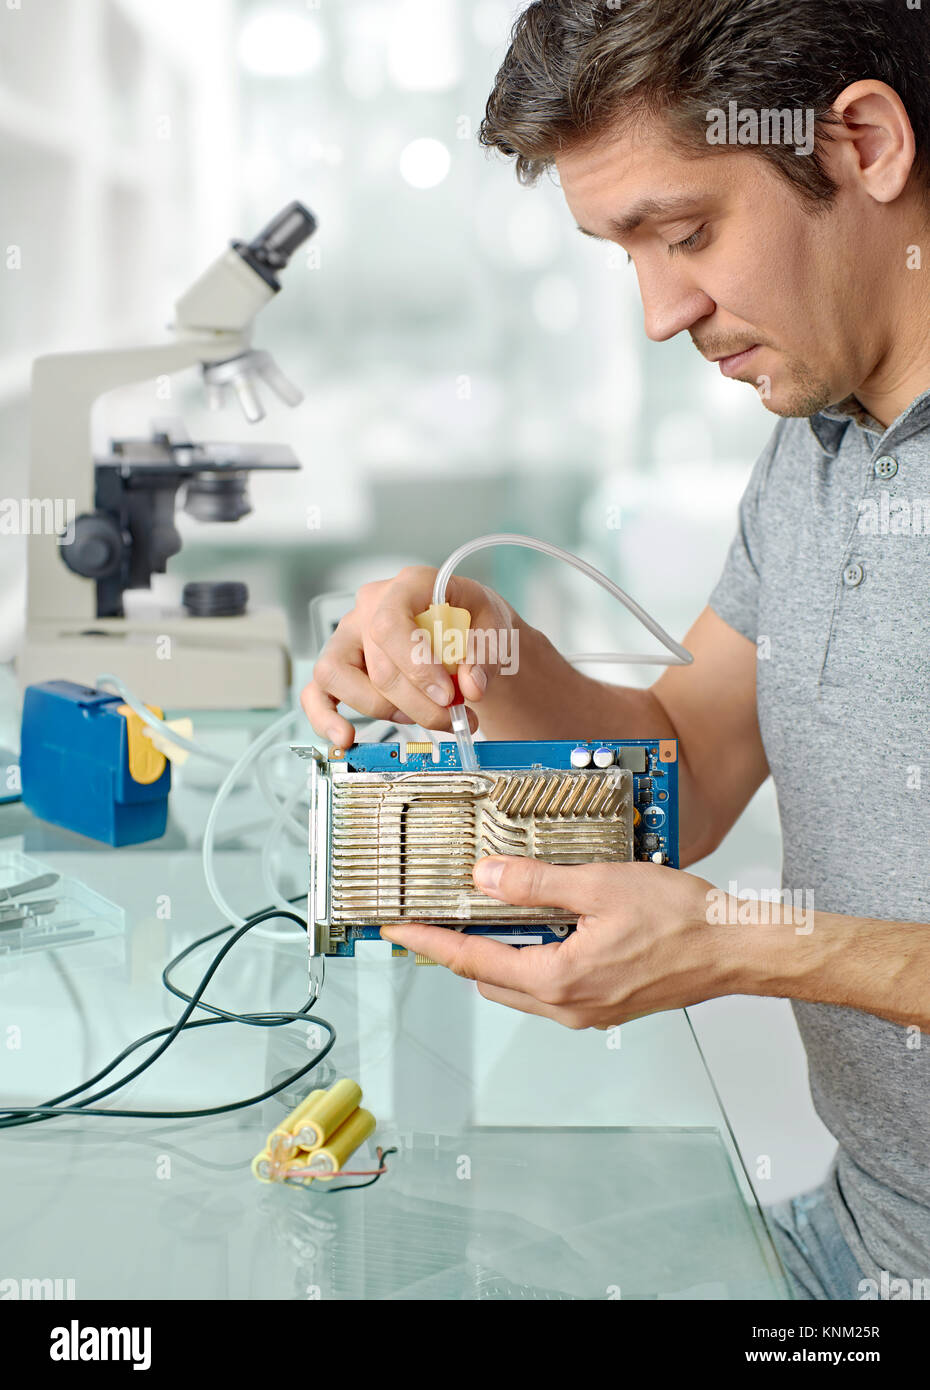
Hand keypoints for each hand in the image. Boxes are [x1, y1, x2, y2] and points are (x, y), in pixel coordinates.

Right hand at [300, 566, 517, 747]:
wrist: (470, 632)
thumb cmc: (476, 623)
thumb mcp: (496, 628)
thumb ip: (486, 656)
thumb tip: (470, 687)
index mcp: (409, 585)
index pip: (391, 623)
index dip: (415, 665)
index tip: (447, 695)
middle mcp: (370, 606)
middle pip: (378, 665)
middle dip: (418, 704)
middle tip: (454, 719)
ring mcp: (348, 636)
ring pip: (340, 678)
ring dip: (383, 710)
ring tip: (419, 716)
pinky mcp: (339, 665)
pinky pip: (315, 692)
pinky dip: (324, 718)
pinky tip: (345, 737)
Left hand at [379, 857, 742, 1029]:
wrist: (735, 948)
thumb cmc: (682, 919)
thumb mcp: (599, 885)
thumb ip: (535, 883)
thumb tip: (486, 879)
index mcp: (559, 979)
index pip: (470, 960)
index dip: (428, 942)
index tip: (397, 930)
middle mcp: (568, 1006)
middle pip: (488, 978)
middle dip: (458, 948)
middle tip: (437, 914)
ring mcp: (588, 1011)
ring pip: (518, 985)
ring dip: (497, 954)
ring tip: (487, 913)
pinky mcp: (606, 1005)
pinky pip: (549, 986)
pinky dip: (531, 959)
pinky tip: (540, 927)